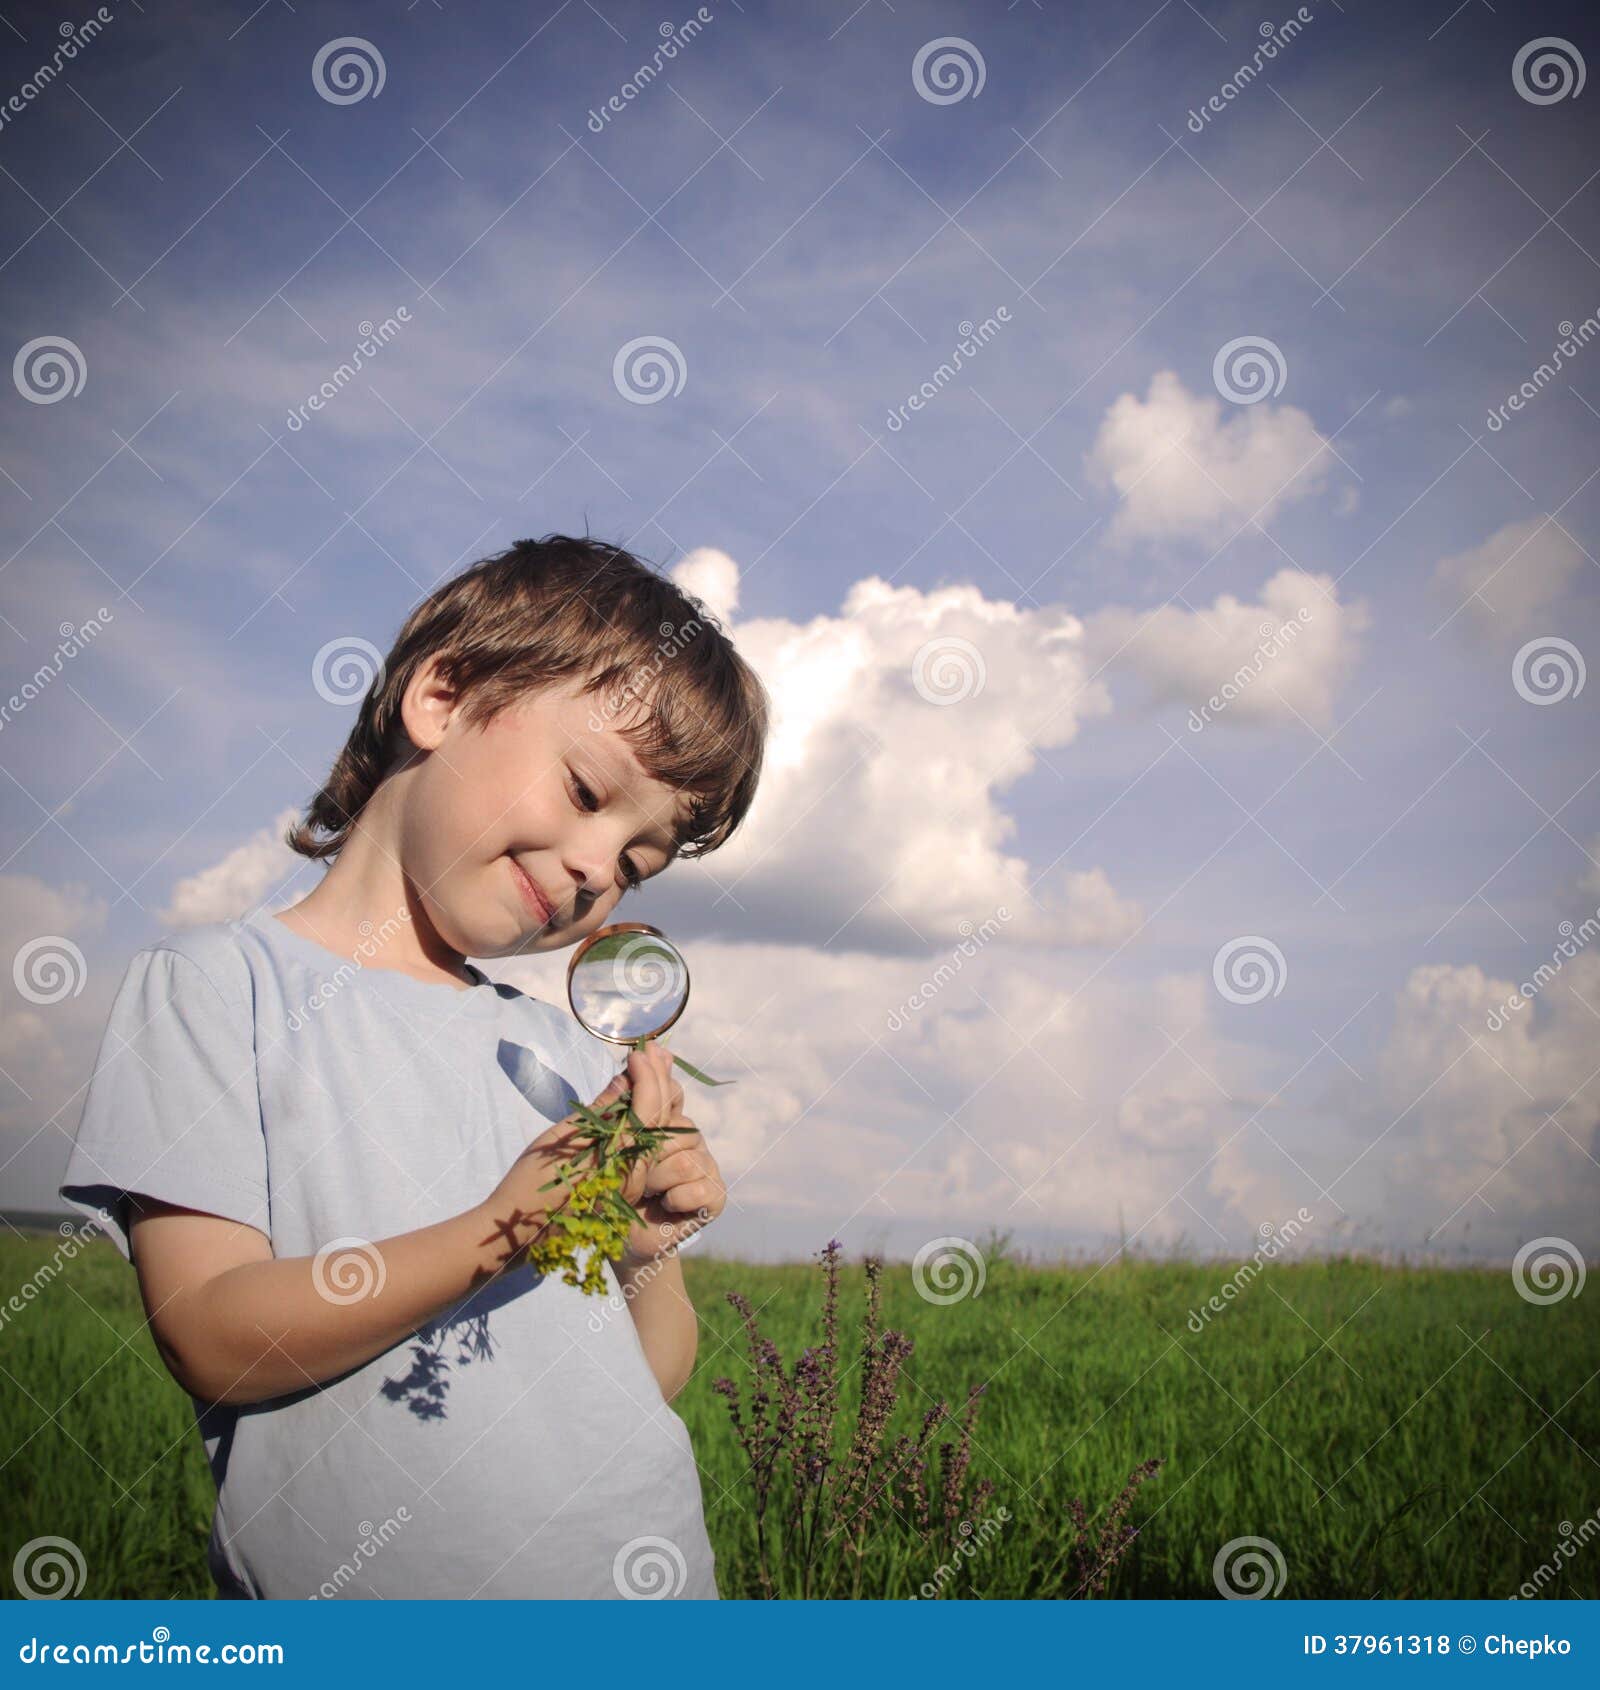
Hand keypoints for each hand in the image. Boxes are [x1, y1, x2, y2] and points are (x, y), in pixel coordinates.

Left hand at [609, 1041, 724, 1267]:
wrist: (609, 1243)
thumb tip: (648, 1051)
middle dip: (647, 1150)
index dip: (658, 1077)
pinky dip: (678, 1200)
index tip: (643, 1057)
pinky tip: (664, 1207)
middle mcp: (684, 1138)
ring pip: (687, 1157)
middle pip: (679, 1123)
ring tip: (643, 1195)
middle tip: (626, 1173)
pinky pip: (705, 1185)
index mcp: (658, 1121)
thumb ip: (623, 1098)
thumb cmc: (597, 1193)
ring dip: (657, 1181)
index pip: (669, 1089)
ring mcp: (701, 1166)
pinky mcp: (712, 1197)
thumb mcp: (602, 1142)